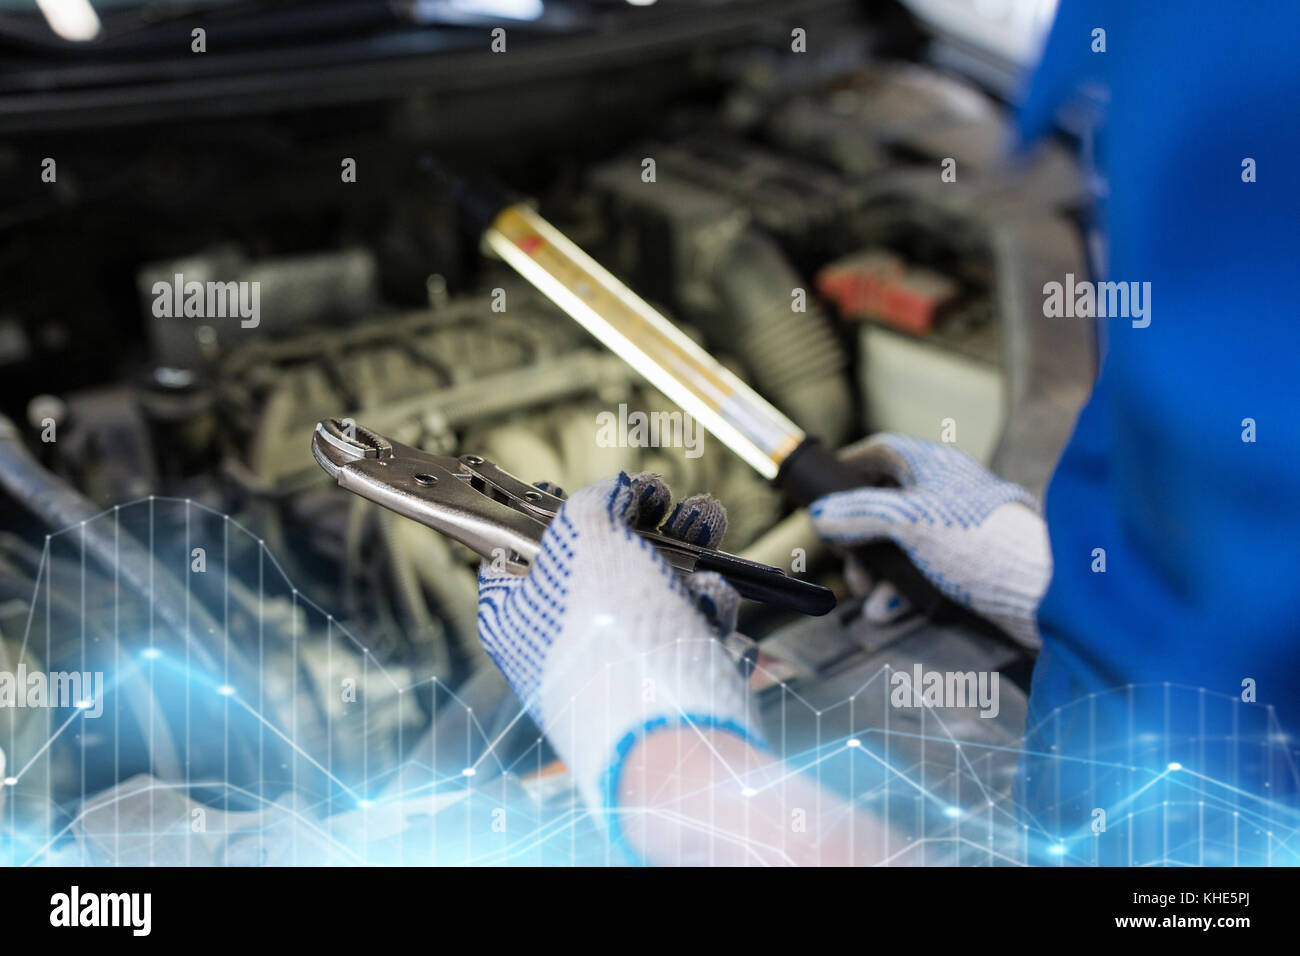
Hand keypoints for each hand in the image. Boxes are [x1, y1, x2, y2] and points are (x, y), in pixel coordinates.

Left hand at [476, 472, 760, 814]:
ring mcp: (614, 670)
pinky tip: (713, 607)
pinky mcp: (663, 687)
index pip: (514, 550)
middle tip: (667, 502)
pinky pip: (684, 631)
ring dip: (686, 556)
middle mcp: (559, 645)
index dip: (546, 512)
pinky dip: (704, 610)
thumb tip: (613, 492)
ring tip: (708, 528)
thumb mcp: (587, 542)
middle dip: (642, 524)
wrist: (678, 747)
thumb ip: (594, 503)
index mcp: (515, 615)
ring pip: (650, 591)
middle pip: (596, 562)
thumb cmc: (613, 648)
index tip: (579, 489)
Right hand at [808, 434, 1050, 647]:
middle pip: (883, 503)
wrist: (1042, 591)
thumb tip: (819, 515)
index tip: (822, 493)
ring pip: (900, 542)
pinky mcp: (966, 560)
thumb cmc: (980, 543)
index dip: (848, 469)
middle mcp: (944, 490)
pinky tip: (892, 608)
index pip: (882, 452)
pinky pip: (922, 568)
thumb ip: (858, 514)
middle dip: (858, 538)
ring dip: (878, 571)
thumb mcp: (908, 522)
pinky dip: (902, 587)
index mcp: (933, 466)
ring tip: (870, 599)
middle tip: (849, 566)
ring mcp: (956, 526)